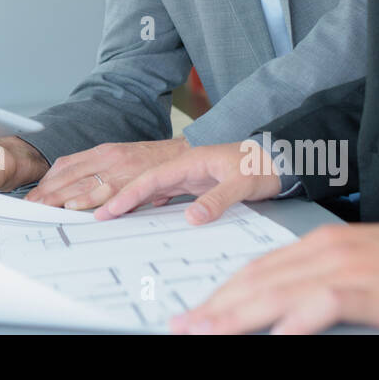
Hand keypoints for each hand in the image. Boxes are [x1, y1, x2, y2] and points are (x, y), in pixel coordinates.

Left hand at [25, 138, 191, 208]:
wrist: (183, 155)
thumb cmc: (153, 162)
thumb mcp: (123, 160)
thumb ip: (103, 172)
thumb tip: (80, 190)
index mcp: (103, 151)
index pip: (66, 164)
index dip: (48, 179)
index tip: (36, 193)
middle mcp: (106, 157)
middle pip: (68, 174)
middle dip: (47, 191)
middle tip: (31, 205)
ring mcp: (117, 168)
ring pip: (81, 183)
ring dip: (59, 197)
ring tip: (43, 208)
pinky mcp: (130, 181)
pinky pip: (104, 192)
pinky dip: (87, 200)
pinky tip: (73, 207)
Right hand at [95, 141, 282, 223]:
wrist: (279, 160)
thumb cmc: (261, 166)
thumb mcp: (242, 183)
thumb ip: (217, 199)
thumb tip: (192, 219)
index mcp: (190, 160)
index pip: (152, 178)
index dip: (130, 194)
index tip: (110, 209)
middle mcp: (185, 167)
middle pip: (146, 183)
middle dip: (121, 198)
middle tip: (99, 216)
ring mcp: (190, 177)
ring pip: (153, 189)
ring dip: (132, 201)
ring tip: (111, 215)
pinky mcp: (196, 186)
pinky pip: (166, 195)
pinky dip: (149, 204)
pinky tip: (139, 214)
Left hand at [169, 222, 378, 333]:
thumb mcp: (355, 262)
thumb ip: (316, 276)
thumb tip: (279, 304)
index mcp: (317, 245)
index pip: (256, 269)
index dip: (221, 292)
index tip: (196, 311)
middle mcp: (323, 253)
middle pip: (256, 282)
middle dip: (215, 307)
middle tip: (183, 326)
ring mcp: (345, 270)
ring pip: (276, 294)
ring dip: (236, 317)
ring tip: (207, 334)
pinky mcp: (370, 290)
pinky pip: (322, 307)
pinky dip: (294, 323)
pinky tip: (273, 338)